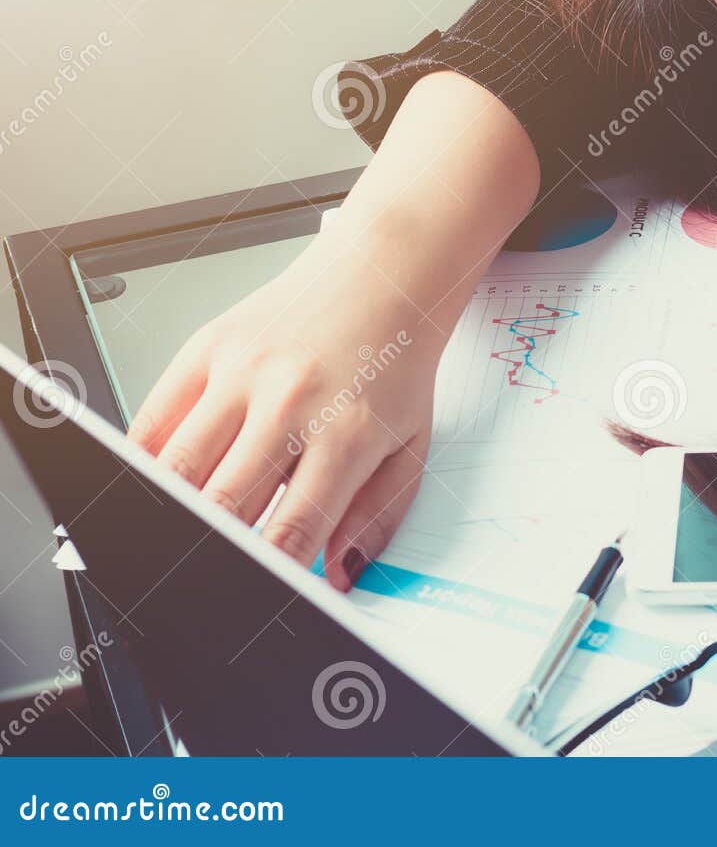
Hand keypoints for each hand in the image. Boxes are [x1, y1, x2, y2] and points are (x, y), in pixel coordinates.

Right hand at [127, 233, 441, 590]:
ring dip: (171, 513)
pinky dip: (144, 464)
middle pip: (225, 503)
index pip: (293, 528)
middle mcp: (290, 400)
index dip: (269, 576)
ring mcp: (241, 371)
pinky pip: (153, 420)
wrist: (384, 274)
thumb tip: (340, 575)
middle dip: (211, 552)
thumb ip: (378, 517)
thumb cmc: (395, 362)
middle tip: (204, 582)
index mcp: (346, 431)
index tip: (259, 602)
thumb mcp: (412, 445)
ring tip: (174, 541)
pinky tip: (155, 488)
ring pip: (177, 467)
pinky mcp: (206, 347)